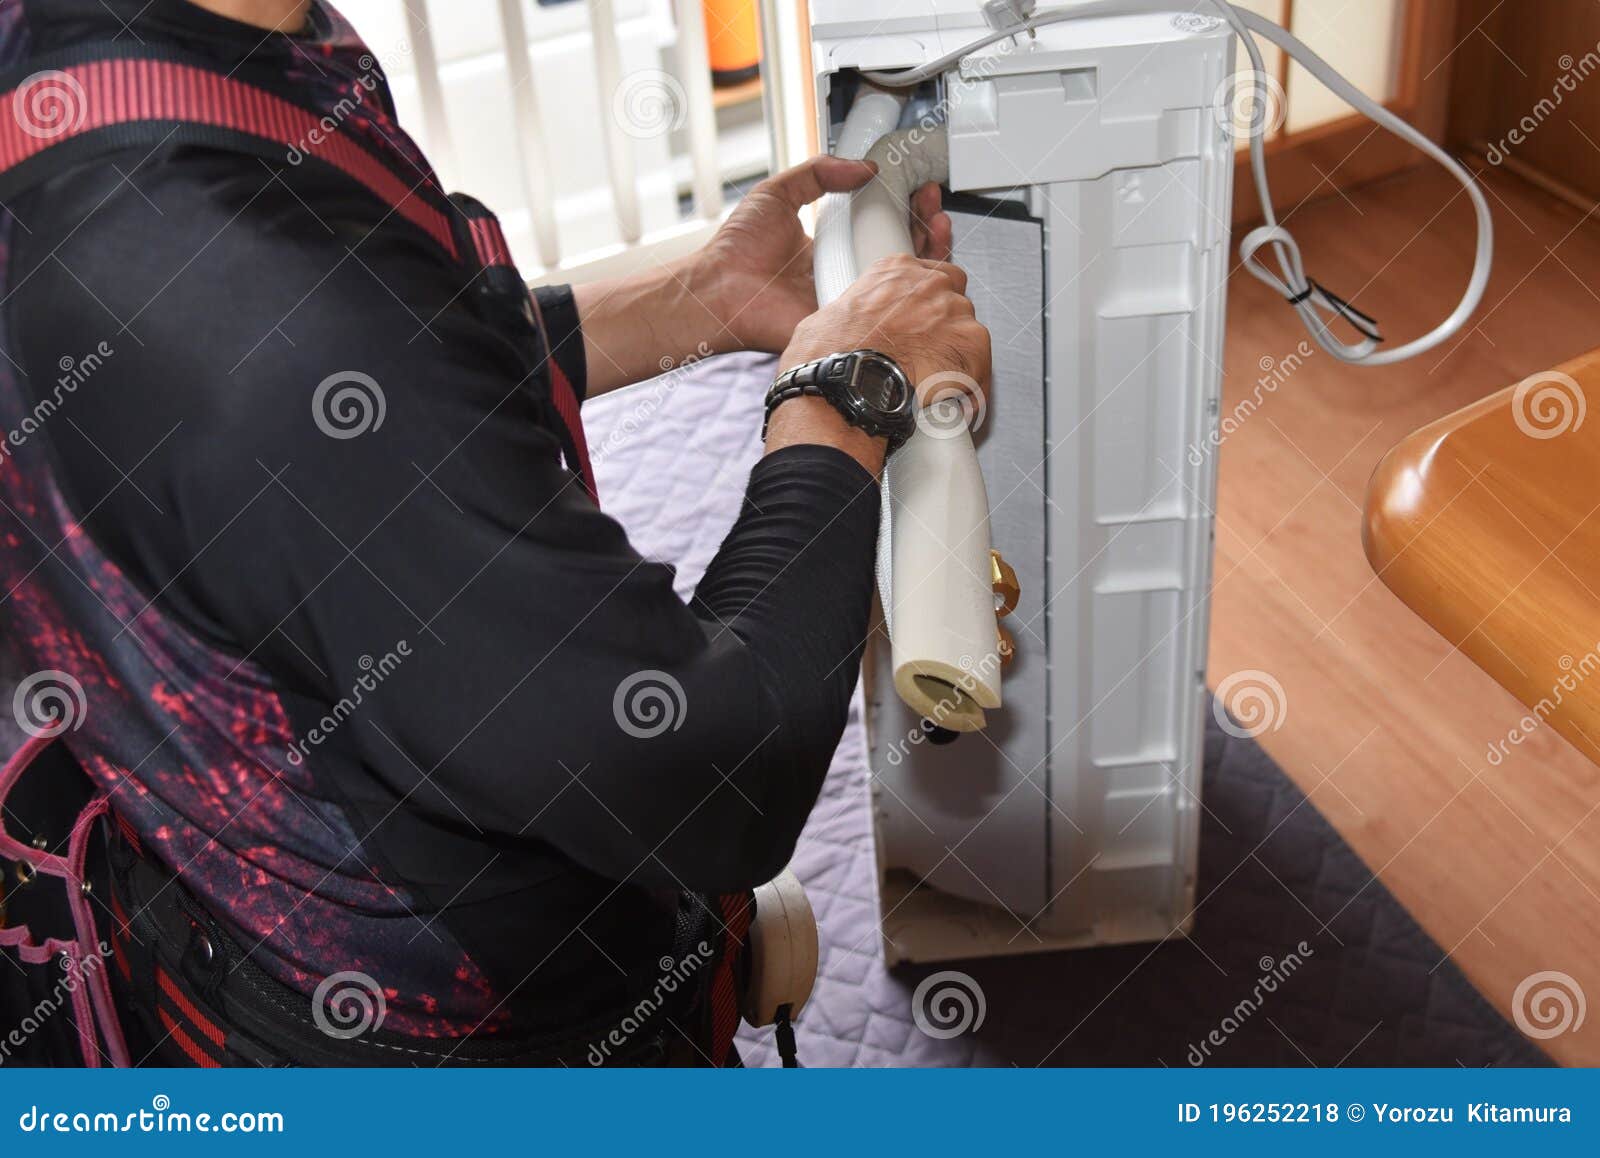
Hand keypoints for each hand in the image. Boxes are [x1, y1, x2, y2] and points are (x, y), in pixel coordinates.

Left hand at [697, 156, 953, 354]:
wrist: (720, 291)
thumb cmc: (737, 250)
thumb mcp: (777, 192)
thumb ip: (816, 173)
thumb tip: (861, 167)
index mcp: (830, 246)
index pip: (879, 225)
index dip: (903, 207)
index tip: (918, 187)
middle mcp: (845, 272)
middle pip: (900, 252)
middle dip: (925, 226)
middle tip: (933, 203)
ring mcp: (850, 299)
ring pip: (904, 282)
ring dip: (929, 254)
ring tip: (938, 225)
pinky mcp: (850, 322)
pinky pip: (888, 311)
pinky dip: (913, 292)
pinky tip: (925, 266)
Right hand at [778, 254, 990, 409]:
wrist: (844, 382)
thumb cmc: (830, 355)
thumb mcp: (828, 317)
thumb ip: (853, 314)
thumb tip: (846, 332)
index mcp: (896, 270)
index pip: (928, 276)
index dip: (926, 305)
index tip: (920, 323)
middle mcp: (930, 284)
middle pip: (954, 301)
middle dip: (943, 330)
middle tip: (925, 356)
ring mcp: (955, 312)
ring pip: (970, 334)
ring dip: (956, 359)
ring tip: (934, 388)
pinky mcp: (971, 345)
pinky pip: (981, 371)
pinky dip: (970, 391)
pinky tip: (951, 407)